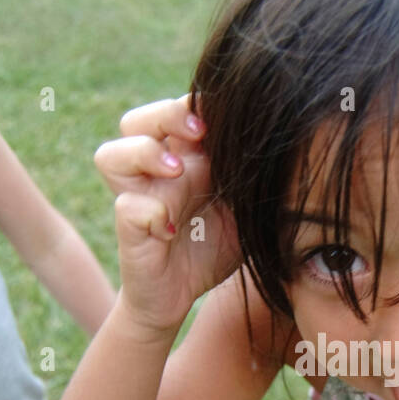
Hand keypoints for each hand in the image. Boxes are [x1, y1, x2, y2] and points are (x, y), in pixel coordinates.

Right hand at [94, 94, 240, 335]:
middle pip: (136, 121)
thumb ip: (254, 180)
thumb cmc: (212, 246)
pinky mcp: (131, 230)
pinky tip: (173, 228)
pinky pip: (127, 208)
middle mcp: (154, 173)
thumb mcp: (244, 210)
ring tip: (177, 171)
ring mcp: (138, 199)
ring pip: (111, 155)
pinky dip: (150, 212)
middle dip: (166, 115)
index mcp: (182, 159)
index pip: (176, 112)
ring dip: (144, 154)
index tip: (230, 112)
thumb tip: (287, 150)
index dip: (197, 103)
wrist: (180, 296)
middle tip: (199, 131)